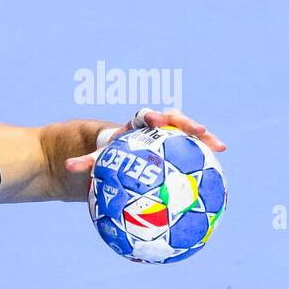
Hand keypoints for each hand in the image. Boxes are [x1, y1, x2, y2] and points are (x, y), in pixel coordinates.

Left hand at [65, 109, 227, 174]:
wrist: (103, 159)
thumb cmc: (95, 156)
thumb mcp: (91, 159)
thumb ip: (84, 162)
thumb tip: (68, 166)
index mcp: (132, 128)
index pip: (144, 117)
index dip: (152, 116)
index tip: (157, 119)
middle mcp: (150, 131)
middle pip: (172, 121)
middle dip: (186, 124)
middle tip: (201, 131)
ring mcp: (163, 141)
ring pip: (185, 136)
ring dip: (202, 139)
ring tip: (219, 148)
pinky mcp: (170, 153)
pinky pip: (187, 154)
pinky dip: (200, 160)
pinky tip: (216, 171)